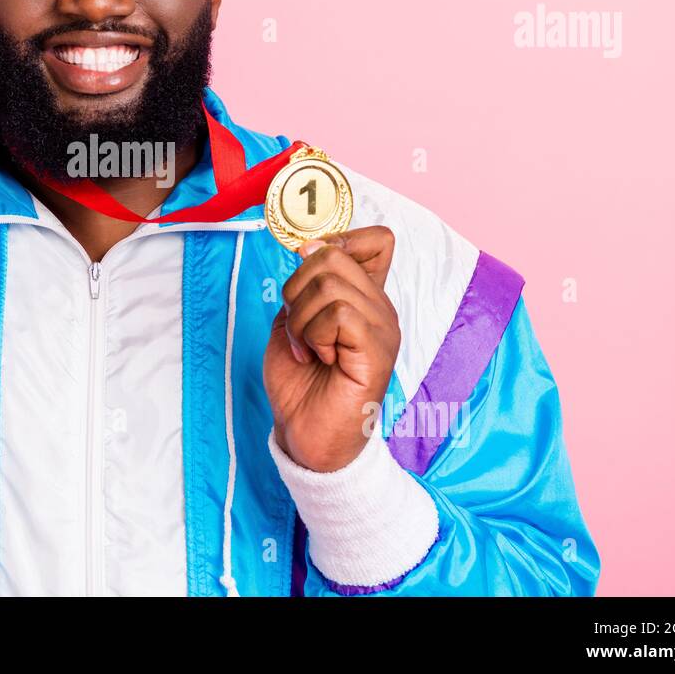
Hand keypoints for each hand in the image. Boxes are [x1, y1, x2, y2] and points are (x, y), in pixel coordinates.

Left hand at [263, 226, 400, 471]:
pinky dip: (314, 335)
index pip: (376, 239)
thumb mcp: (292, 321)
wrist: (305, 434)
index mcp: (363, 296)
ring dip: (300, 319)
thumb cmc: (300, 382)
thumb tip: (310, 247)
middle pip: (334, 253)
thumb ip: (303, 285)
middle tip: (298, 329)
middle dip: (296, 288)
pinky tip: (319, 359)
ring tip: (306, 348)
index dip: (337, 239)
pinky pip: (339, 315)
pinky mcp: (377, 351)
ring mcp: (382, 328)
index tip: (309, 275)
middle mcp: (379, 307)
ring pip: (329, 284)